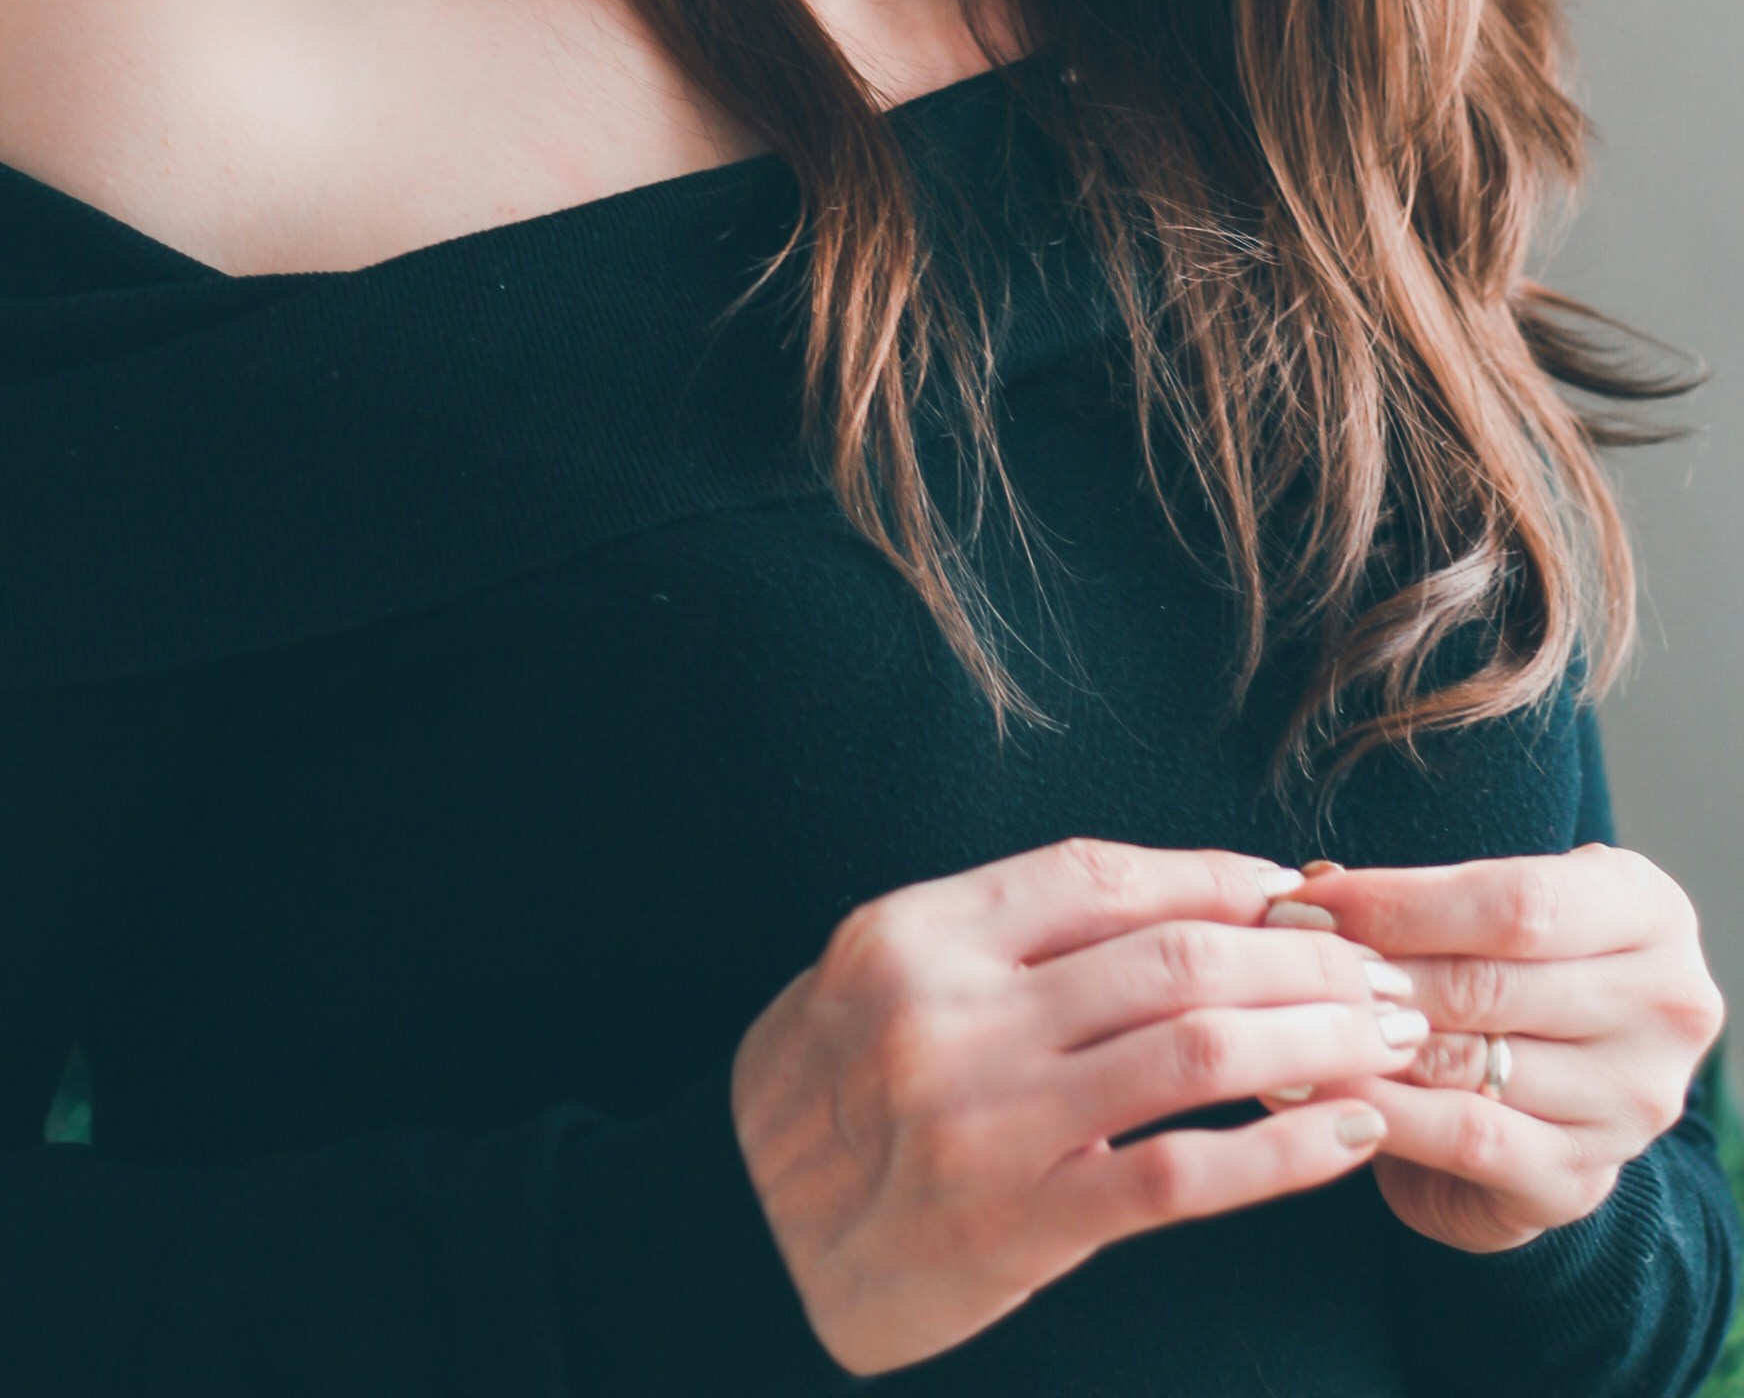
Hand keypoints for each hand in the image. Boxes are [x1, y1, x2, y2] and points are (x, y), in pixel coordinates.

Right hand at [729, 837, 1428, 1375]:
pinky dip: (1282, 1152)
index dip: (1215, 876)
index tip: (1297, 891)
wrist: (735, 1244)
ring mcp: (986, 1117)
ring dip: (1314, 1039)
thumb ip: (1000, 944)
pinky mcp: (1020, 1223)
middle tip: (1380, 971)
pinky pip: (1184, 1175)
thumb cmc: (825, 1103)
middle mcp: (949, 1010)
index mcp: (915, 932)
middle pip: (1173, 956)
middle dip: (1300, 958)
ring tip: (1384, 1039)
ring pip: (1198, 1051)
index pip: (1101, 875)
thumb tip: (1176, 907)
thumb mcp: (877, 983)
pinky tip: (1346, 1135)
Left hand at [1291, 845, 1725, 1255]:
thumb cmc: (1510, 964)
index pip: (1518, 902)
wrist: (1552, 1087)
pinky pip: (1464, 1137)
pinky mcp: (1579, 1178)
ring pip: (1470, 1061)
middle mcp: (1663, 1007)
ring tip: (1286, 1016)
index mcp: (1650, 912)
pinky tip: (1316, 1087)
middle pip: (1488, 982)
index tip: (1308, 895)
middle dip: (1372, 967)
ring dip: (1366, 1039)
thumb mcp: (1492, 908)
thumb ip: (1424, 898)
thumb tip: (1309, 888)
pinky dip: (1382, 1109)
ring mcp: (1630, 1104)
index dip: (1402, 900)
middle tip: (1284, 956)